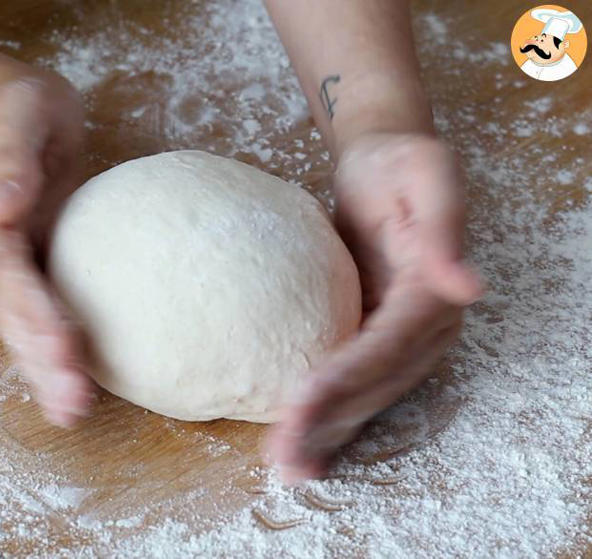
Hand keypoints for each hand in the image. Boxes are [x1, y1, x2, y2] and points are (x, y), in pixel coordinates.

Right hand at [0, 73, 93, 426]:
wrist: (16, 118)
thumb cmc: (20, 112)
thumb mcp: (19, 117)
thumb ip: (9, 160)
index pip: (10, 276)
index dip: (33, 314)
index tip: (64, 348)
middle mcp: (0, 255)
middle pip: (13, 318)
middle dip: (41, 363)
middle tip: (72, 406)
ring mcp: (19, 268)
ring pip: (25, 329)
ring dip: (47, 373)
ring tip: (73, 413)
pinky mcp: (44, 271)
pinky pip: (48, 317)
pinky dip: (61, 352)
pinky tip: (86, 383)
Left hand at [266, 133, 482, 483]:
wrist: (381, 165)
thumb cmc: (399, 162)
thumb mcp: (426, 175)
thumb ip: (445, 228)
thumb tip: (466, 287)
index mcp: (434, 294)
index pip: (389, 344)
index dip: (350, 375)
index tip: (305, 398)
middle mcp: (424, 327)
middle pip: (376, 383)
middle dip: (330, 420)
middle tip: (286, 456)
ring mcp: (400, 338)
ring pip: (364, 395)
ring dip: (326, 432)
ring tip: (287, 466)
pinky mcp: (373, 337)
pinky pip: (351, 382)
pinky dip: (325, 414)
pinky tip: (297, 441)